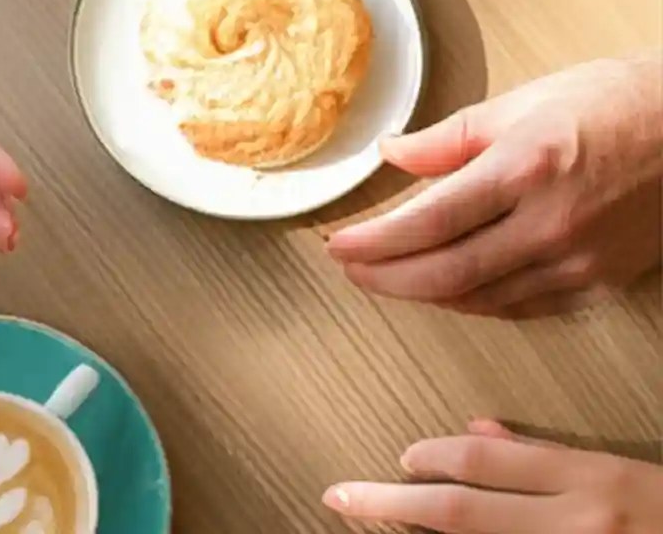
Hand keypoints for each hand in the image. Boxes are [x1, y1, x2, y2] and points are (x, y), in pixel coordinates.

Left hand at [323, 419, 662, 532]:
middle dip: (388, 505)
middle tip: (338, 498)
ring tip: (368, 521)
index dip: (431, 457)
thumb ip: (544, 456)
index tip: (403, 458)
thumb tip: (473, 432)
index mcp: (590, 479)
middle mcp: (576, 526)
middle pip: (458, 514)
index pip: (485, 463)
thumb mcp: (618, 471)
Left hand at [328, 56, 662, 316]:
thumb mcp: (522, 102)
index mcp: (525, 168)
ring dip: (423, 293)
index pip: (427, 222)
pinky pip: (518, 306)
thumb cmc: (615, 103)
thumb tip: (391, 154)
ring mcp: (577, 260)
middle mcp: (550, 223)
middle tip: (351, 270)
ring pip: (478, 298)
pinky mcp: (598, 282)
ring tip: (387, 276)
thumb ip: (447, 138)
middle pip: (444, 273)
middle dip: (385, 278)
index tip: (337, 246)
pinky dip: (472, 301)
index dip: (374, 242)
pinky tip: (446, 288)